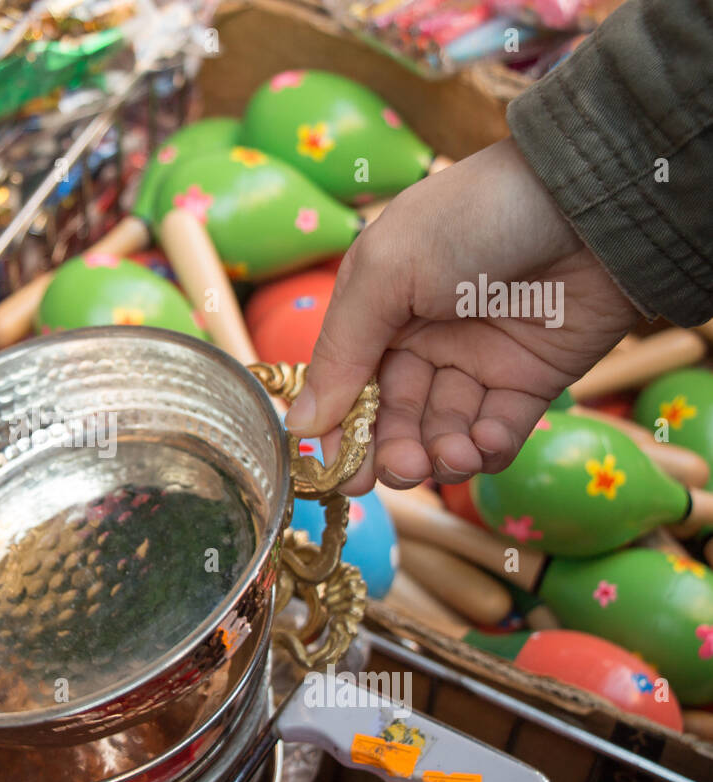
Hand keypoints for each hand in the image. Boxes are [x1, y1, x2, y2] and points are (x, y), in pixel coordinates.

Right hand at [284, 138, 640, 495]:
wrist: (588, 202)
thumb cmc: (473, 218)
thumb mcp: (385, 271)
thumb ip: (340, 351)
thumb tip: (301, 424)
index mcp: (378, 310)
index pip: (347, 386)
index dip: (339, 431)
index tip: (336, 471)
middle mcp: (423, 340)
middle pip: (393, 418)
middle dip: (391, 451)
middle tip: (397, 470)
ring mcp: (478, 362)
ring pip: (442, 432)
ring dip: (440, 455)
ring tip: (450, 456)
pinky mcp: (531, 381)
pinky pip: (498, 432)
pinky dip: (487, 449)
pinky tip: (484, 441)